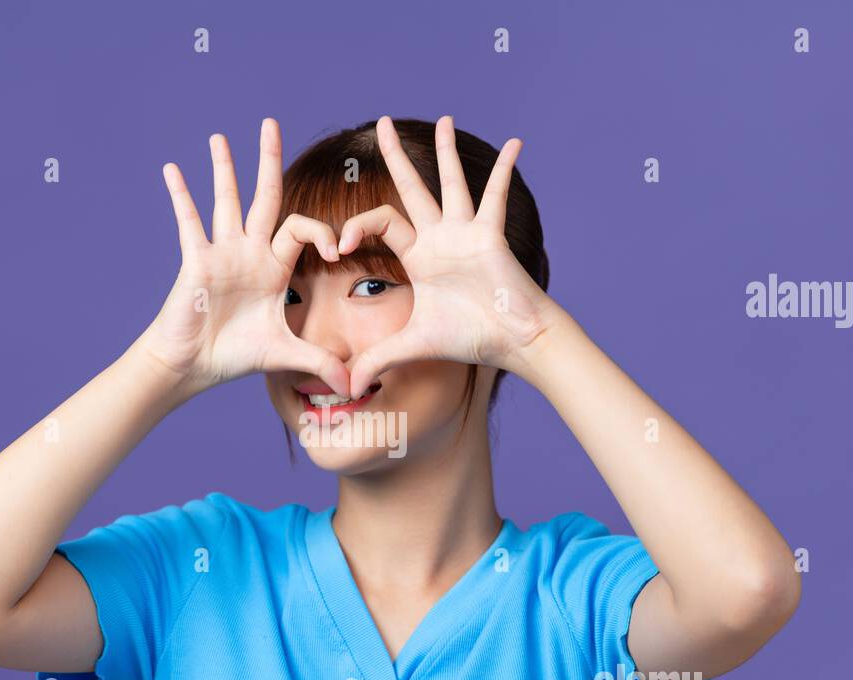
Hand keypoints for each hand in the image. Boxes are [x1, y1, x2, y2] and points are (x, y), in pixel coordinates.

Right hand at [138, 118, 351, 397]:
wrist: (194, 366)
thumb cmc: (234, 355)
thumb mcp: (284, 354)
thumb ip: (320, 361)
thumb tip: (354, 386)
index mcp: (274, 266)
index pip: (302, 228)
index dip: (323, 232)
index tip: (337, 250)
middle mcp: (249, 252)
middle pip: (263, 196)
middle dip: (268, 160)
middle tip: (270, 123)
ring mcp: (221, 253)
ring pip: (225, 201)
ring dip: (223, 168)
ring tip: (219, 137)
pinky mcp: (196, 260)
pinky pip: (189, 222)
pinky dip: (181, 196)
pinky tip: (172, 169)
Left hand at [340, 115, 554, 398]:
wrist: (509, 342)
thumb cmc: (468, 339)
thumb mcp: (411, 345)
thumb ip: (377, 359)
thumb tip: (344, 387)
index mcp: (419, 256)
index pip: (380, 222)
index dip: (355, 227)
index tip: (337, 247)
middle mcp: (440, 237)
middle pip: (412, 187)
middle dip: (395, 157)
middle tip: (379, 123)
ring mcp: (466, 232)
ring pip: (452, 182)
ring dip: (447, 150)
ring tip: (443, 119)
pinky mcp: (490, 234)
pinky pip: (497, 195)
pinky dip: (506, 169)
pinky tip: (516, 143)